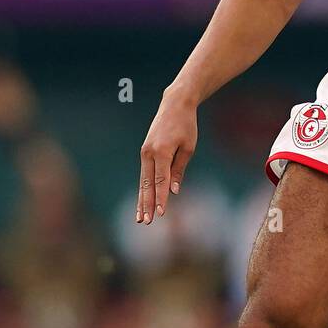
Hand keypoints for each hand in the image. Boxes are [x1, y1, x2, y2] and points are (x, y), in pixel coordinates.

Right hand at [136, 89, 197, 223]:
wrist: (175, 105)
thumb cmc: (186, 126)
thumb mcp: (188, 148)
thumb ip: (179, 170)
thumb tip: (173, 191)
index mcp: (163, 152)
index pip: (161, 180)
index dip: (160, 198)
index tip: (161, 214)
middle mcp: (149, 153)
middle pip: (147, 184)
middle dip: (146, 205)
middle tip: (145, 222)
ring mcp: (145, 152)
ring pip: (142, 181)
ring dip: (141, 200)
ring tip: (139, 218)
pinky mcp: (145, 152)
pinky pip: (144, 174)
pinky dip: (143, 189)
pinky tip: (142, 202)